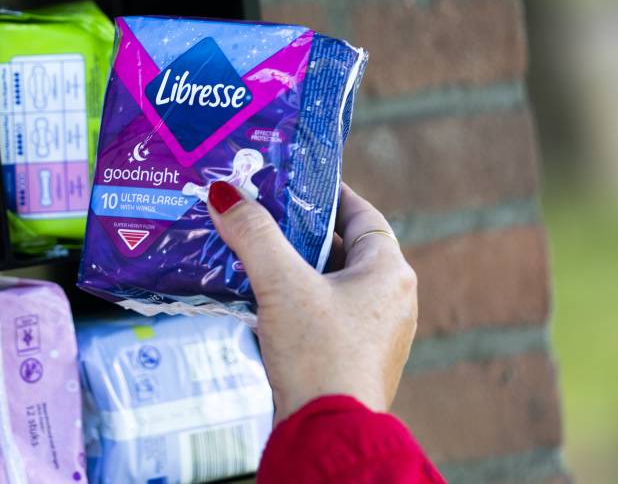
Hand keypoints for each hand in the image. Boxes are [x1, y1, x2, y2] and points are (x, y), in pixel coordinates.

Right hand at [207, 181, 417, 421]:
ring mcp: (378, 335)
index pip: (362, 214)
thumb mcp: (281, 284)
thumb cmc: (318, 354)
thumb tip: (224, 192)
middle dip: (303, 235)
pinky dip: (300, 306)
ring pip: (334, 286)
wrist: (327, 434)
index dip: (328, 195)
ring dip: (298, 272)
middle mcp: (393, 301)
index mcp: (390, 272)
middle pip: (346, 250)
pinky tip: (266, 307)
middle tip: (263, 218)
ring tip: (256, 258)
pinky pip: (328, 318)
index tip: (295, 182)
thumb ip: (253, 234)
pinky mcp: (357, 362)